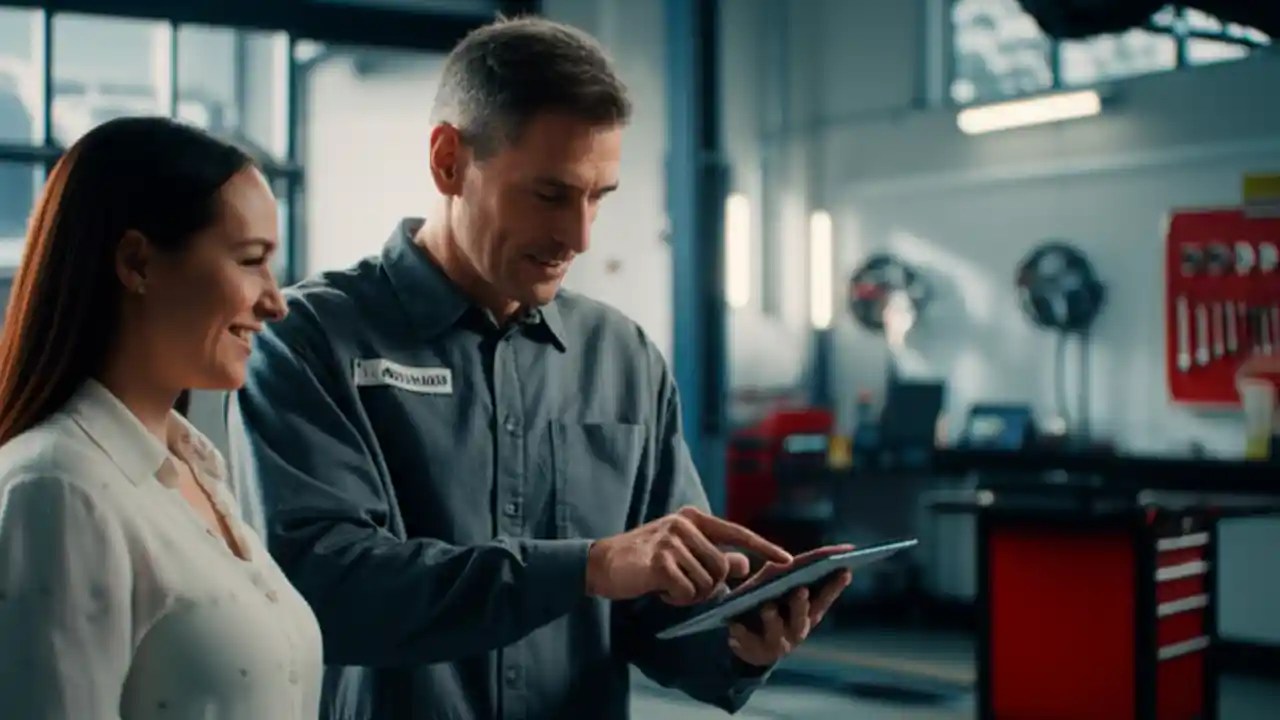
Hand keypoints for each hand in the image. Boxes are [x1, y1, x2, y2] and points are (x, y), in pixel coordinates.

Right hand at [585, 506, 792, 605]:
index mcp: (693, 518)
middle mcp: (685, 524)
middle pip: (722, 568)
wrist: (603, 564)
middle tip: (686, 589)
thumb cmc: (646, 560)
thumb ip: (714, 556)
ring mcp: (672, 540)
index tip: (788, 560)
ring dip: (691, 595)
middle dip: (709, 587)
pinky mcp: (660, 560)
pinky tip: (660, 590)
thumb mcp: (682, 553)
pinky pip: (687, 591)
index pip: (737, 532)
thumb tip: (745, 563)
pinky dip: (677, 598)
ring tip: (670, 587)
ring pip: (706, 582)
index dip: (764, 548)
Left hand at [727, 545, 854, 667]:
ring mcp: (777, 643)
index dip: (835, 585)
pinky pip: (747, 644)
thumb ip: (787, 577)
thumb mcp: (779, 589)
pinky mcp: (754, 652)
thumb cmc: (770, 606)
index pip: (824, 598)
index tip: (845, 568)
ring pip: (776, 633)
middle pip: (802, 618)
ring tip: (767, 607)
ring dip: (773, 619)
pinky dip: (742, 635)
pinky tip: (735, 628)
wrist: (750, 643)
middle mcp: (797, 630)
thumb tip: (790, 562)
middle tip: (801, 590)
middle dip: (801, 605)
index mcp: (808, 614)